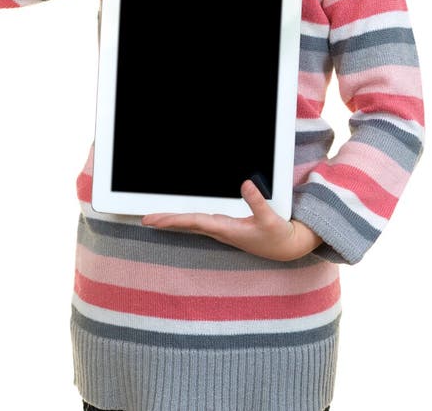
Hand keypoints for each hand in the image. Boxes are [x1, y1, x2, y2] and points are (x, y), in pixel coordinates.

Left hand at [142, 180, 321, 261]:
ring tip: (156, 218)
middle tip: (145, 219)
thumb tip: (245, 184)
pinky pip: (201, 222)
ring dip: (175, 220)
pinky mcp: (226, 227)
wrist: (285, 247)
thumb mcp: (269, 218)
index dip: (174, 220)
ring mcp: (222, 229)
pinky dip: (187, 219)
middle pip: (188, 224)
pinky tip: (181, 218)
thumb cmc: (276, 235)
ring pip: (193, 223)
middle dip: (167, 221)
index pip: (194, 222)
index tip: (156, 220)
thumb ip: (257, 202)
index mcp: (226, 229)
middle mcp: (220, 229)